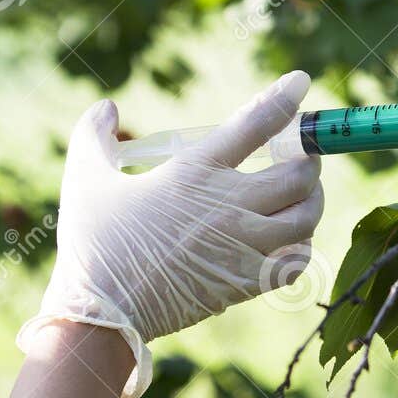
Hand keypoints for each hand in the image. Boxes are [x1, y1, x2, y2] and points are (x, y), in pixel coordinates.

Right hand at [19, 71, 323, 397]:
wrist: (100, 314)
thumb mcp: (84, 178)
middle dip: (309, 159)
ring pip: (305, 216)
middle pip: (297, 174)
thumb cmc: (91, 243)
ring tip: (305, 194)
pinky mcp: (245, 283)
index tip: (300, 83)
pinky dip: (302, 247)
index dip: (285, 99)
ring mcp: (241, 246)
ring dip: (313, 201)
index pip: (256, 124)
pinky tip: (291, 240)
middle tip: (304, 156)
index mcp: (194, 171)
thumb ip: (93, 135)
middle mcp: (227, 205)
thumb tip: (108, 106)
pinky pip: (295, 262)